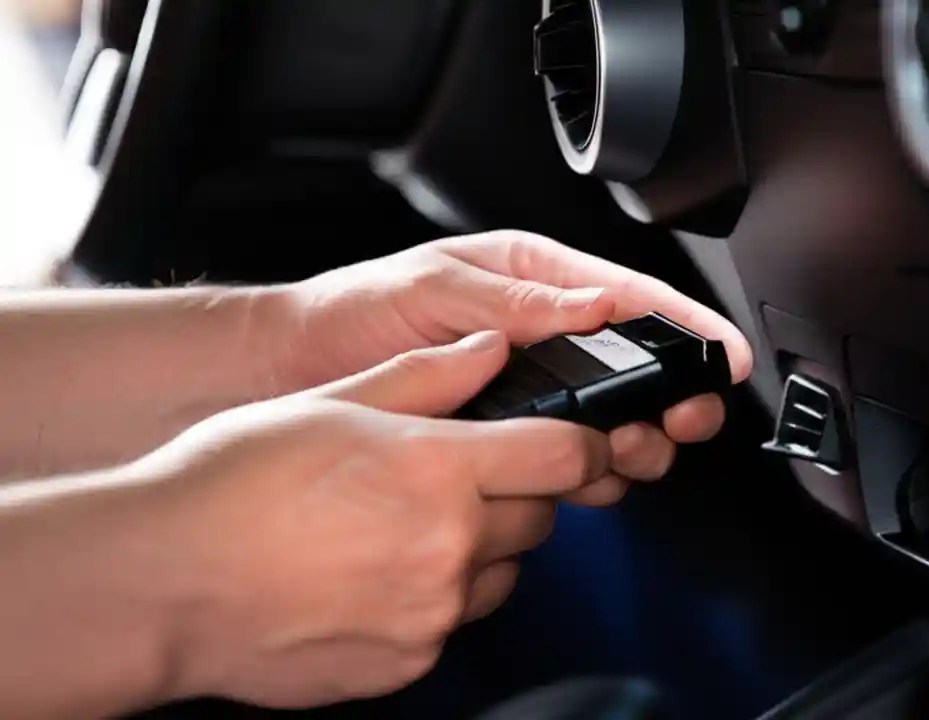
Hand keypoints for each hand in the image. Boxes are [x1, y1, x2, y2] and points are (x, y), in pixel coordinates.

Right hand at [139, 333, 610, 707]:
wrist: (162, 583)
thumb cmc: (230, 486)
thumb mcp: (334, 403)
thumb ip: (428, 376)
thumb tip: (490, 348)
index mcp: (441, 470)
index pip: (566, 456)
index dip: (579, 443)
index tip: (570, 439)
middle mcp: (450, 547)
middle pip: (541, 515)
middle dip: (518, 492)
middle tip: (456, 477)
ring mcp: (433, 612)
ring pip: (504, 572)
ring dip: (481, 546)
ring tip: (404, 526)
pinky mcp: (410, 661)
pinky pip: (455, 621)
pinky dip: (437, 596)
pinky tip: (376, 573)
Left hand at [278, 230, 753, 495]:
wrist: (295, 372)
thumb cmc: (356, 313)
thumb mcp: (436, 287)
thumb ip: (517, 301)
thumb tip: (592, 305)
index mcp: (536, 280)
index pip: (631, 300)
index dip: (686, 329)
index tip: (723, 358)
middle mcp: (544, 332)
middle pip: (638, 368)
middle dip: (672, 398)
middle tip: (681, 422)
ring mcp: (531, 385)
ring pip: (614, 416)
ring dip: (636, 439)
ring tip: (630, 455)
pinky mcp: (511, 431)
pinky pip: (572, 451)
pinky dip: (593, 469)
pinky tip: (593, 477)